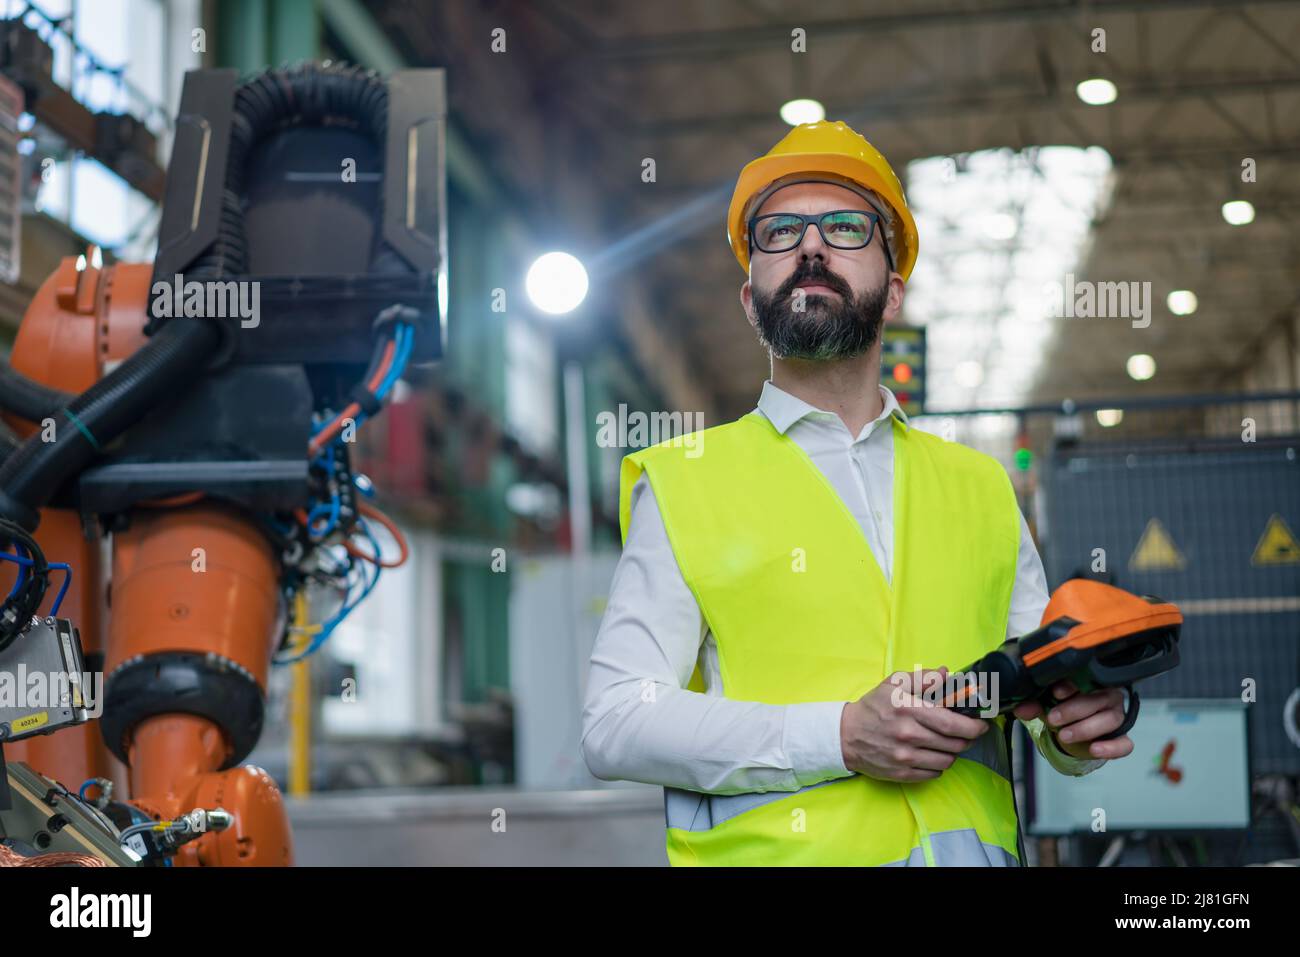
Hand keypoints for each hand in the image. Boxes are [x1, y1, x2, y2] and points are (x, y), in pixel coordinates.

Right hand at [840, 667, 990, 781]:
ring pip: (947, 760)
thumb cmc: (873, 707)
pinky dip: (939, 765)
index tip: (981, 724)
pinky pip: (934, 773)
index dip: (973, 726)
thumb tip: (946, 674)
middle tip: (968, 732)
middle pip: (954, 744)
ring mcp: (905, 758)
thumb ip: (922, 678)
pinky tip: (932, 754)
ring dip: (953, 752)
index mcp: (908, 710)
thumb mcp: (893, 683)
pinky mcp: (901, 774)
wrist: (846, 735)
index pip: (952, 723)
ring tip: (947, 742)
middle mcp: (908, 736)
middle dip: (967, 739)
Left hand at [1012, 680, 1134, 759]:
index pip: (1087, 678)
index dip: (1071, 686)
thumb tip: (1020, 709)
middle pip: (1097, 700)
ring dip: (1086, 729)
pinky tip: (1094, 749)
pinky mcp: (1121, 737)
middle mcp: (1107, 696)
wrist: (1075, 731)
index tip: (1056, 692)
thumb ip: (1034, 705)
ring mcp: (1116, 716)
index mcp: (1090, 681)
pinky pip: (1124, 743)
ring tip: (1064, 736)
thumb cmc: (1064, 709)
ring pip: (1110, 720)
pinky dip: (1110, 748)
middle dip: (1073, 710)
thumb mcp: (1046, 704)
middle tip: (1053, 719)